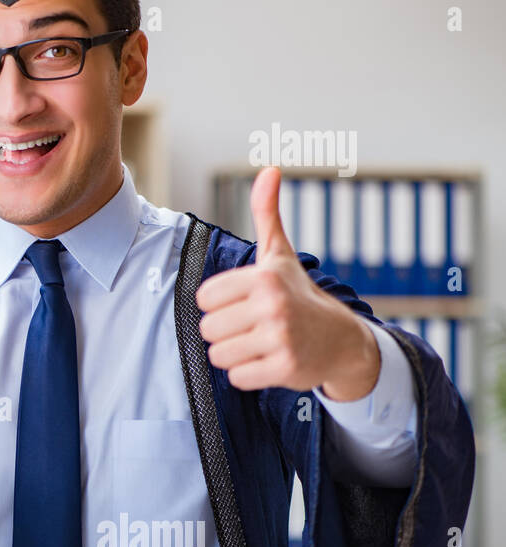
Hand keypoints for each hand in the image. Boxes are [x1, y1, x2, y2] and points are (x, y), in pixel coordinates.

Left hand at [195, 167, 379, 398]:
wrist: (342, 340)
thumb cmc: (299, 294)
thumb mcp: (280, 253)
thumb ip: (267, 212)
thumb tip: (269, 168)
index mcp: (264, 276)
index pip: (204, 298)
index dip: (219, 303)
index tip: (243, 302)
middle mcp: (272, 305)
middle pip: (207, 328)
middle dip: (225, 331)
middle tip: (252, 326)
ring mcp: (280, 338)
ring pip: (219, 354)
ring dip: (234, 353)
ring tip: (259, 342)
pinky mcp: (284, 369)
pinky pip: (237, 377)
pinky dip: (248, 374)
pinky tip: (268, 360)